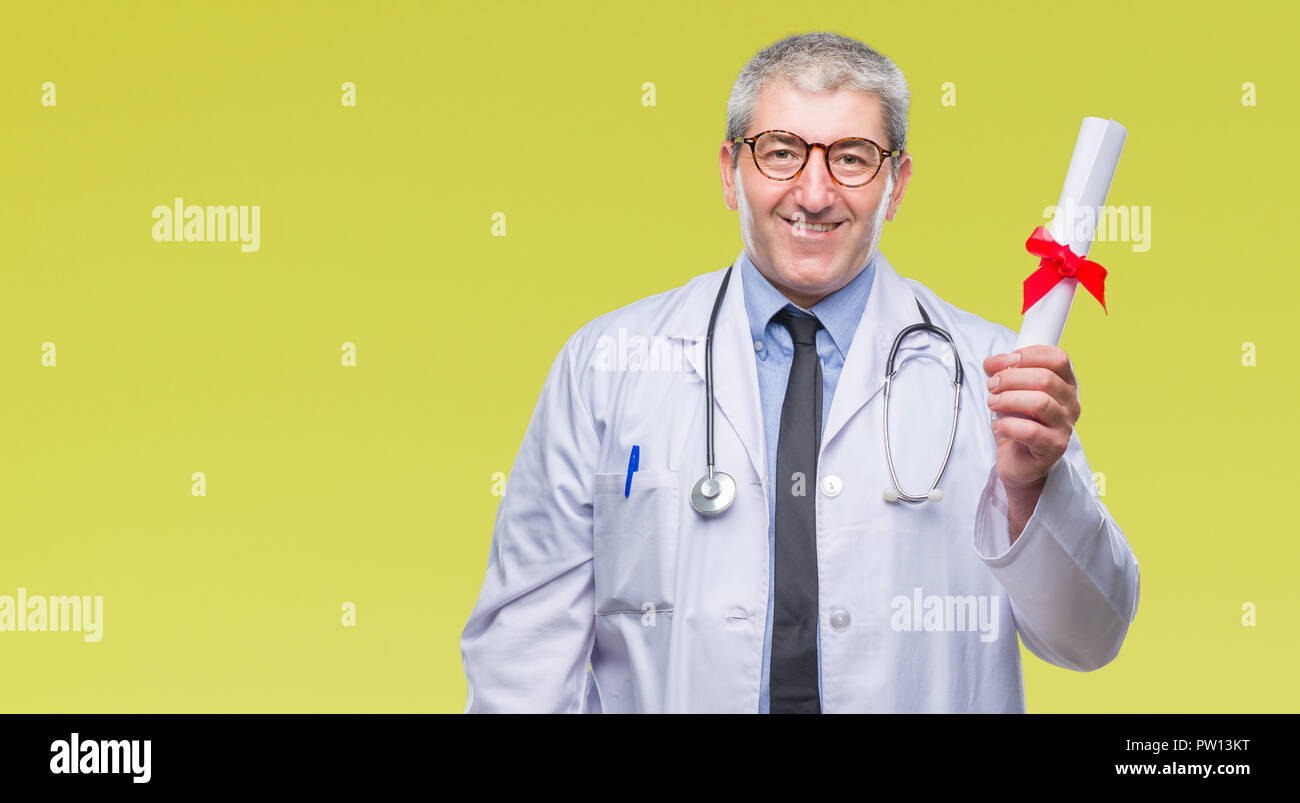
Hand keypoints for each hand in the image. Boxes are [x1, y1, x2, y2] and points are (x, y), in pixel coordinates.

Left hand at [982, 345, 1080, 494]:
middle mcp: (1070, 404)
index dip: (1030, 354)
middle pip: (1045, 379)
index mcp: (1064, 385)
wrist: (1018, 461)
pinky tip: (999, 425)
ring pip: (1040, 403)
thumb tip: (991, 362)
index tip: (1008, 360)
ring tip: (992, 403)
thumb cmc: (1018, 422)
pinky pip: (1031, 432)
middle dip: (1011, 378)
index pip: (1058, 358)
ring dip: (1008, 399)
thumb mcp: (1009, 392)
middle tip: (992, 385)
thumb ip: (1002, 372)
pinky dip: (1008, 425)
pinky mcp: (1053, 447)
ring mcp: (1065, 427)